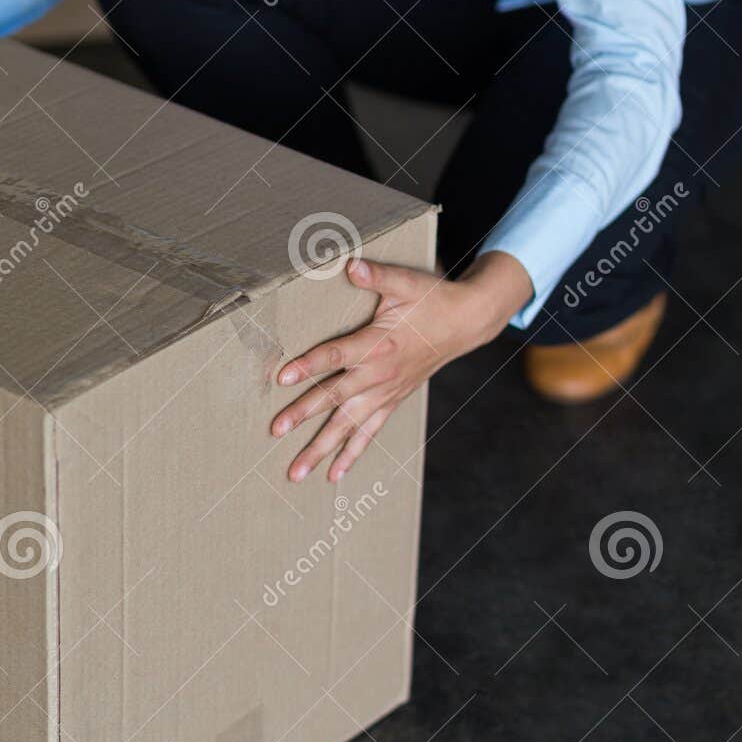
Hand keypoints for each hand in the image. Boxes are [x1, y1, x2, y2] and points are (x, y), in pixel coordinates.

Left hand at [271, 251, 532, 482]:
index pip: (335, 357)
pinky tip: (331, 476)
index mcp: (377, 345)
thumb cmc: (432, 299)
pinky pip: (368, 434)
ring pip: (348, 427)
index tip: (281, 377)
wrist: (465, 322)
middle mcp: (379, 375)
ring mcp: (385, 393)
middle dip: (303, 415)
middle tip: (275, 431)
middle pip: (334, 398)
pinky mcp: (391, 401)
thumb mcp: (405, 282)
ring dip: (321, 450)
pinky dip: (350, 455)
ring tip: (296, 473)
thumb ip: (376, 276)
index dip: (308, 366)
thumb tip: (350, 265)